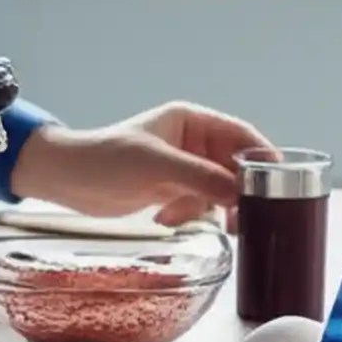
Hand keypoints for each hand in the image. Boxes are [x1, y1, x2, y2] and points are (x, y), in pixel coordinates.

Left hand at [10, 101, 275, 229]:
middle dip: (238, 190)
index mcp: (192, 121)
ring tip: (197, 220)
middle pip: (234, 165)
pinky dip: (188, 214)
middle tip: (244, 215)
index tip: (277, 182)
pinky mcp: (172, 190)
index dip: (261, 156)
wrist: (65, 180)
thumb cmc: (105, 160)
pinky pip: (198, 204)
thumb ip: (199, 177)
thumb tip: (238, 192)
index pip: (240, 135)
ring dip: (211, 206)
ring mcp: (183, 167)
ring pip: (219, 188)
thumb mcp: (155, 165)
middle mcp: (192, 142)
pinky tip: (165, 219)